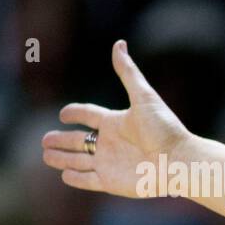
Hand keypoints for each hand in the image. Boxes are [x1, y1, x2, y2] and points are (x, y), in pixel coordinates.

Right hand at [41, 40, 193, 197]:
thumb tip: (119, 43)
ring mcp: (110, 163)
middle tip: (44, 140)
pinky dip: (75, 178)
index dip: (75, 113)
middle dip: (61, 140)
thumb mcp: (144, 97)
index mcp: (116, 122)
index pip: (89, 115)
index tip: (63, 113)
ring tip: (45, 155)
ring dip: (61, 158)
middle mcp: (111, 143)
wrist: (180, 162)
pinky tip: (64, 175)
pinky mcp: (112, 182)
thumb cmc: (165, 129)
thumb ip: (128, 72)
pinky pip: (88, 180)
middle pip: (79, 140)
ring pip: (78, 160)